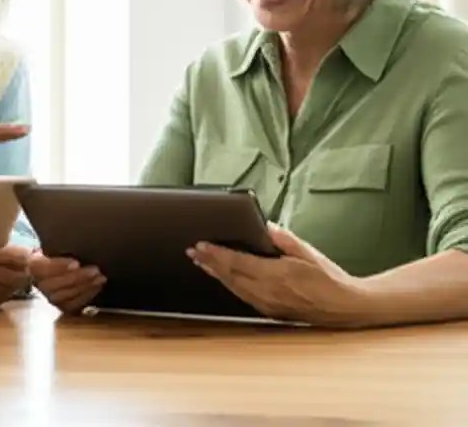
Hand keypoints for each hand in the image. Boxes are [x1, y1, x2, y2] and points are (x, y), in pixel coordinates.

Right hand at [28, 249, 103, 313]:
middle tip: (95, 270)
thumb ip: (58, 246)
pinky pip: (73, 305)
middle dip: (78, 277)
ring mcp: (50, 297)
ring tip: (100, 278)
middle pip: (56, 284)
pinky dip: (87, 296)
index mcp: (34, 266)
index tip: (76, 262)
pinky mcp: (60, 306)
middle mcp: (39, 284)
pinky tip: (97, 287)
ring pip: (66, 296)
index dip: (61, 266)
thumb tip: (74, 238)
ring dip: (85, 287)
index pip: (45, 268)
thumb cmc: (54, 253)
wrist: (47, 269)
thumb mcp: (53, 246)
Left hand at [187, 223, 368, 326]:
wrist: (346, 307)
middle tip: (191, 250)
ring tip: (200, 261)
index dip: (217, 254)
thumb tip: (262, 226)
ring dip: (215, 274)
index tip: (200, 245)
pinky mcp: (269, 312)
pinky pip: (242, 296)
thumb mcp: (307, 251)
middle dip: (209, 262)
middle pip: (230, 276)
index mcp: (278, 275)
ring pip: (233, 288)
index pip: (238, 263)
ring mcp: (268, 305)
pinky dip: (228, 284)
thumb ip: (282, 238)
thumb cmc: (328, 277)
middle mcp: (269, 292)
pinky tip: (221, 277)